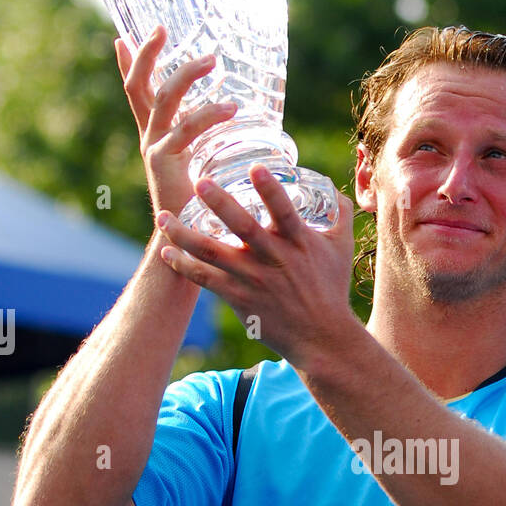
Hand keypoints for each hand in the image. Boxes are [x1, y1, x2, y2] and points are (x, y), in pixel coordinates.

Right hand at [114, 25, 238, 218]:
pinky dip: (210, 115)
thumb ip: (210, 145)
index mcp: (153, 136)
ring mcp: (154, 148)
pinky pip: (187, 128)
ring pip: (165, 99)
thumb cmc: (199, 206)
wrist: (182, 242)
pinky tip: (232, 108)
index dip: (129, 64)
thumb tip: (239, 121)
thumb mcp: (201, 165)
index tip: (122, 36)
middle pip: (140, 86)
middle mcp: (148, 138)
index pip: (136, 92)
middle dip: (148, 53)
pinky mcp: (166, 162)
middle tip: (161, 28)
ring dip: (187, 75)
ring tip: (212, 60)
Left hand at [156, 164, 357, 368]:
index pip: (284, 212)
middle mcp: (273, 259)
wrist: (322, 337)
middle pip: (242, 228)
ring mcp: (253, 280)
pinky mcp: (238, 299)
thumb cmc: (331, 288)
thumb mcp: (342, 247)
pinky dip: (183, 266)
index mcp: (298, 242)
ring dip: (183, 235)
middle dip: (219, 204)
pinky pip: (204, 280)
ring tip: (162, 217)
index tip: (255, 168)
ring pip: (212, 253)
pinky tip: (166, 253)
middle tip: (198, 183)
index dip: (270, 190)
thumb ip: (339, 214)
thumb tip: (334, 188)